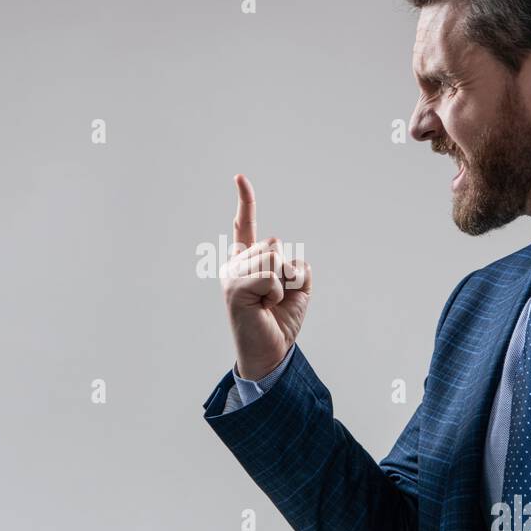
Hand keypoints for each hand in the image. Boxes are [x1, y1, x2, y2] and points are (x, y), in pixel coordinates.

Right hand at [219, 174, 311, 381]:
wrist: (271, 352)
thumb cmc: (282, 321)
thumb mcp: (298, 286)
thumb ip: (294, 264)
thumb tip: (280, 258)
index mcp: (248, 261)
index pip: (245, 225)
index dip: (245, 201)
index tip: (239, 177)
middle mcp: (235, 264)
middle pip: (273, 243)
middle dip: (287, 270)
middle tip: (275, 297)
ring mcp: (232, 276)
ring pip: (273, 256)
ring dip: (283, 282)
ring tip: (269, 302)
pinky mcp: (234, 288)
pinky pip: (270, 275)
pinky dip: (277, 292)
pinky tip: (264, 307)